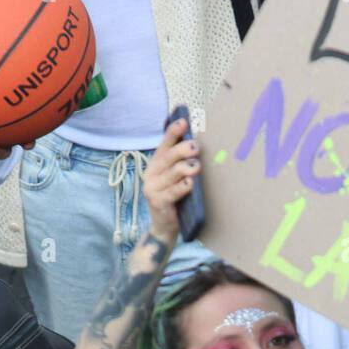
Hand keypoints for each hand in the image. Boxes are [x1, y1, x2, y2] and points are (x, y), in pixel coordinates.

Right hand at [143, 118, 200, 243]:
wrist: (164, 227)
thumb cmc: (174, 198)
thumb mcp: (175, 178)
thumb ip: (180, 163)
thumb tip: (196, 145)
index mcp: (155, 164)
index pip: (164, 145)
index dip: (173, 133)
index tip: (183, 121)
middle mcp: (151, 174)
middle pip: (168, 157)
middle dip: (182, 150)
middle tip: (195, 147)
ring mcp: (152, 189)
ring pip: (171, 174)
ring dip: (185, 168)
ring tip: (196, 166)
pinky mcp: (158, 203)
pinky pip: (172, 193)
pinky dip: (182, 187)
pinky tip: (190, 184)